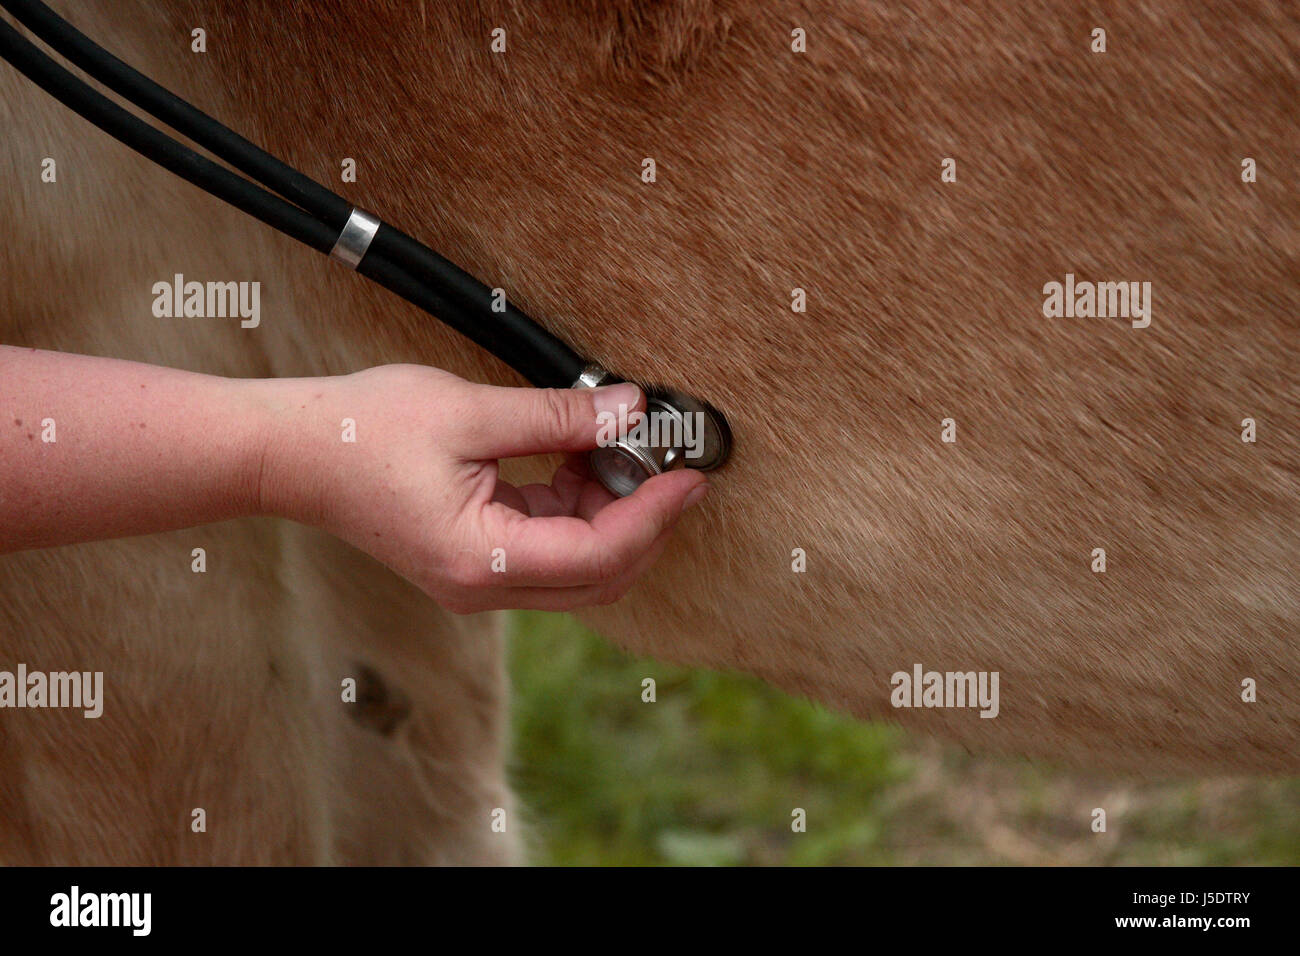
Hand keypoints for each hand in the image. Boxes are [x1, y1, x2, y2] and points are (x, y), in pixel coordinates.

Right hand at [256, 364, 708, 612]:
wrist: (289, 452)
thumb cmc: (362, 432)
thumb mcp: (470, 412)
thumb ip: (557, 418)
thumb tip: (629, 410)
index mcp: (483, 561)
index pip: (599, 554)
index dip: (655, 516)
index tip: (691, 475)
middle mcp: (484, 586)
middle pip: (598, 576)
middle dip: (645, 523)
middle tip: (675, 466)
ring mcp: (477, 579)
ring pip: (576, 565)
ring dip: (611, 514)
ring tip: (621, 449)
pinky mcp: (472, 560)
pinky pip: (547, 547)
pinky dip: (576, 509)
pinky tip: (581, 460)